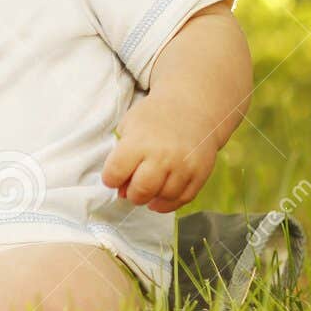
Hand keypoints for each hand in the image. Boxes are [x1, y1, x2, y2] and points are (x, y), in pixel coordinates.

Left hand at [101, 95, 219, 213]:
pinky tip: (162, 197)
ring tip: (149, 189)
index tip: (114, 177)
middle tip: (133, 188)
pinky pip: (183, 199)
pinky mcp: (200, 173)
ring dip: (152, 199)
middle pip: (141, 191)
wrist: (192, 106)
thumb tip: (122, 191)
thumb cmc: (155, 116)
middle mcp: (162, 155)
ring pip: (163, 197)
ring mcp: (184, 165)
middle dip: (132, 194)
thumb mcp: (129, 126)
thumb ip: (120, 158)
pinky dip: (170, 203)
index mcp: (139, 142)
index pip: (115, 173)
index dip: (111, 179)